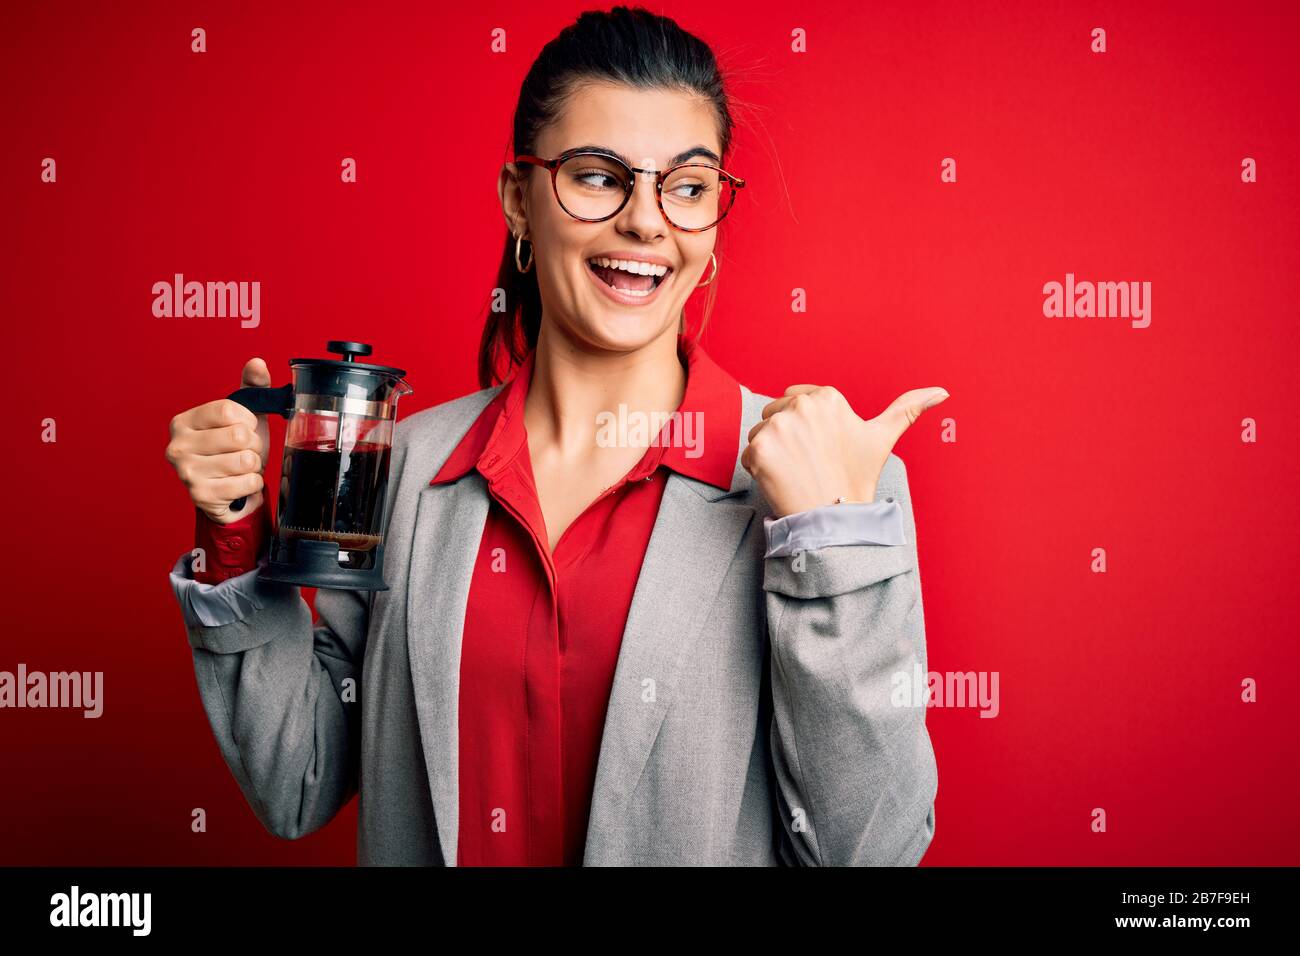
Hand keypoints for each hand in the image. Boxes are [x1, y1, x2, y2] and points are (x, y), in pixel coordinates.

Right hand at [165, 358, 271, 522]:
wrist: (229, 492)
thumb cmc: (234, 450)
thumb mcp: (244, 416)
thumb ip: (252, 388)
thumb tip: (257, 363)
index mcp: (184, 422)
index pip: (228, 410)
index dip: (248, 420)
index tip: (246, 427)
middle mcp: (178, 446)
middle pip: (238, 435)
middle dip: (254, 445)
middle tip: (245, 451)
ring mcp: (187, 473)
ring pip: (246, 460)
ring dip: (254, 466)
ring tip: (242, 468)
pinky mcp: (202, 496)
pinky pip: (248, 483)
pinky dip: (254, 484)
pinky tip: (240, 484)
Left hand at [741, 383, 949, 517]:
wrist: (835, 518)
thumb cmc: (856, 478)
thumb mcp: (882, 438)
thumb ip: (907, 409)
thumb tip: (941, 392)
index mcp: (828, 397)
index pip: (797, 399)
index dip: (804, 426)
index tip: (818, 448)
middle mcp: (802, 406)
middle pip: (775, 413)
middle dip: (787, 437)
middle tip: (809, 463)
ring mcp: (778, 427)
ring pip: (761, 432)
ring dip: (772, 452)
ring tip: (797, 472)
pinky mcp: (758, 449)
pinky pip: (748, 454)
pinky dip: (759, 470)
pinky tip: (782, 481)